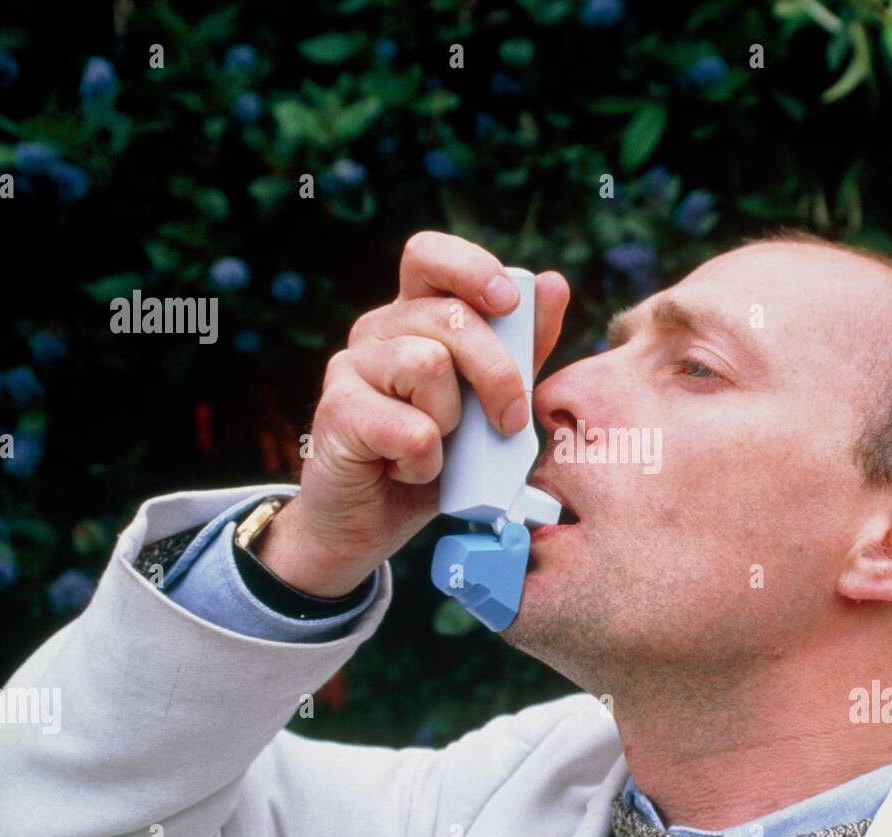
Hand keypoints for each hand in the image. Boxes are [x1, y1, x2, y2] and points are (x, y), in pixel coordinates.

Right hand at [256, 231, 569, 597]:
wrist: (368, 526)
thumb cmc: (435, 460)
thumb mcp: (489, 404)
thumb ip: (521, 348)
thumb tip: (554, 285)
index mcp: (412, 316)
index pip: (430, 255)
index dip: (472, 269)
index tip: (509, 302)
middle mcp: (376, 331)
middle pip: (450, 317)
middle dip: (499, 371)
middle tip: (509, 420)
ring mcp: (350, 368)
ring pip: (428, 364)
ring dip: (454, 421)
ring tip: (439, 448)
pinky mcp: (337, 415)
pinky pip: (411, 429)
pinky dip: (427, 461)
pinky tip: (410, 471)